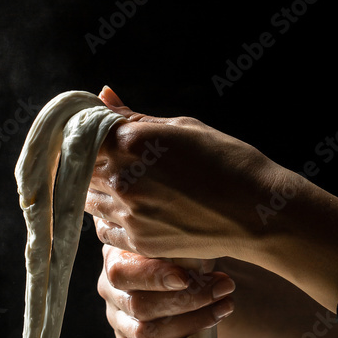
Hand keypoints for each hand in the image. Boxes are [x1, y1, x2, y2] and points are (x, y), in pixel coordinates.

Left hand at [86, 86, 280, 263]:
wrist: (258, 213)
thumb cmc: (227, 161)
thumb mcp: (183, 128)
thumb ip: (134, 116)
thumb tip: (102, 95)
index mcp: (131, 142)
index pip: (81, 135)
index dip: (83, 134)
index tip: (94, 134)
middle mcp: (123, 179)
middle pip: (79, 169)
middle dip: (88, 163)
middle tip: (110, 161)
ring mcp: (129, 214)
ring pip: (87, 201)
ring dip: (97, 191)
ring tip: (127, 185)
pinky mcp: (139, 242)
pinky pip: (103, 231)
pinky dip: (110, 220)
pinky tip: (132, 210)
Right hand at [98, 244, 234, 337]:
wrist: (196, 283)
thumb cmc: (187, 257)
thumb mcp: (183, 246)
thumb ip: (184, 250)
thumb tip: (202, 262)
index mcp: (116, 258)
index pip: (121, 272)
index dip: (153, 277)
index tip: (186, 278)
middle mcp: (111, 291)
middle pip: (138, 306)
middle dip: (187, 300)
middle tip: (224, 290)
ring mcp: (118, 322)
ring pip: (144, 333)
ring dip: (189, 324)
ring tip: (221, 312)